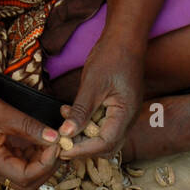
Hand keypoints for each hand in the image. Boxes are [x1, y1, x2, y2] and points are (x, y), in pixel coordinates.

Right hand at [0, 87, 60, 189]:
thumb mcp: (2, 113)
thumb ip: (29, 127)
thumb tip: (55, 138)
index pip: (27, 177)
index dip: (46, 164)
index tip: (55, 144)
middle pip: (28, 182)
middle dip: (47, 167)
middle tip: (58, 146)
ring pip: (26, 171)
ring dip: (42, 159)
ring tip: (51, 139)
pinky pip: (21, 158)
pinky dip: (34, 151)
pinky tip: (41, 136)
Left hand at [57, 33, 143, 158]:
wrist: (124, 39)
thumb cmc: (111, 56)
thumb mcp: (92, 84)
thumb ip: (81, 111)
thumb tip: (66, 134)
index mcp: (126, 113)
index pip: (105, 143)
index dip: (83, 150)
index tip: (63, 150)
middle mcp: (128, 119)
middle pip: (107, 147)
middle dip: (83, 149)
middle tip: (61, 144)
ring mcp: (123, 115)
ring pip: (103, 139)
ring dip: (83, 137)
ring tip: (63, 127)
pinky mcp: (117, 110)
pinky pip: (101, 126)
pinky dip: (85, 125)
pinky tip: (70, 114)